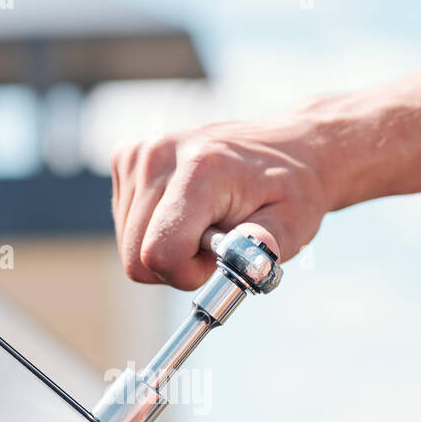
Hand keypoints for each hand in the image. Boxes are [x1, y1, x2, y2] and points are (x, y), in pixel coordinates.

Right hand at [110, 118, 330, 289]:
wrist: (288, 148)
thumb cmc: (290, 191)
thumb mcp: (294, 224)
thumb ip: (268, 244)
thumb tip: (248, 257)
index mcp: (201, 169)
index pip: (160, 253)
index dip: (188, 273)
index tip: (220, 257)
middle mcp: (160, 155)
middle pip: (137, 256)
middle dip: (177, 265)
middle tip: (215, 242)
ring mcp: (139, 154)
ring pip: (128, 245)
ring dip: (166, 248)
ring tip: (204, 222)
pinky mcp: (128, 157)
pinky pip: (126, 224)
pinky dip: (154, 229)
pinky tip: (186, 209)